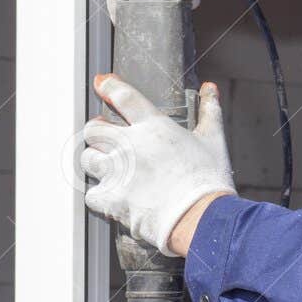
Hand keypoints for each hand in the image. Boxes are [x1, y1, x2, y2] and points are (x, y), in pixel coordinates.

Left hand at [81, 74, 234, 255]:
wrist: (200, 217)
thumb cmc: (208, 179)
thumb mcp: (213, 139)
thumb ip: (210, 110)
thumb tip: (211, 89)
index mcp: (153, 126)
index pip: (123, 96)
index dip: (109, 86)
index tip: (102, 84)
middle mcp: (129, 145)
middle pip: (94, 128)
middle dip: (98, 130)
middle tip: (107, 136)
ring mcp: (116, 172)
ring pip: (88, 158)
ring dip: (96, 161)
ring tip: (110, 168)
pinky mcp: (111, 199)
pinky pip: (91, 194)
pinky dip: (100, 196)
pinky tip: (114, 196)